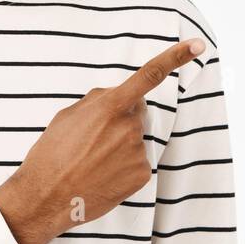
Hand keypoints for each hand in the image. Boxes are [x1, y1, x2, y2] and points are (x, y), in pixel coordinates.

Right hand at [0, 37, 207, 243]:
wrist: (46, 197)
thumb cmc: (52, 154)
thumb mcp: (68, 115)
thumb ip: (98, 100)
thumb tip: (116, 95)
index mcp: (110, 106)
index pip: (149, 75)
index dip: (175, 57)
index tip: (198, 46)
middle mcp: (129, 127)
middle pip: (136, 112)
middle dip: (121, 118)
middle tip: (93, 138)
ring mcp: (137, 152)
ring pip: (135, 138)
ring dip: (119, 145)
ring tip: (92, 160)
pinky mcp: (141, 175)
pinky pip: (137, 161)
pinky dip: (123, 166)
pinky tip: (103, 174)